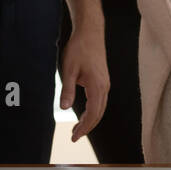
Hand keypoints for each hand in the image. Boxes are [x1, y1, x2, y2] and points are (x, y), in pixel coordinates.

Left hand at [59, 21, 109, 141]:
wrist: (90, 32)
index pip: (92, 114)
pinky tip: (84, 112)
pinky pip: (100, 100)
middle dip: (87, 127)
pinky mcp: (103, 79)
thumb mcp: (68, 70)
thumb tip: (65, 108)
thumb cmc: (79, 48)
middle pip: (98, 114)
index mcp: (97, 86)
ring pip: (100, 108)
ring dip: (90, 119)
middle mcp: (105, 86)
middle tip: (74, 136)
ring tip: (78, 128)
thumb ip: (67, 90)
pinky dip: (93, 110)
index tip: (74, 137)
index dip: (84, 128)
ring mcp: (105, 83)